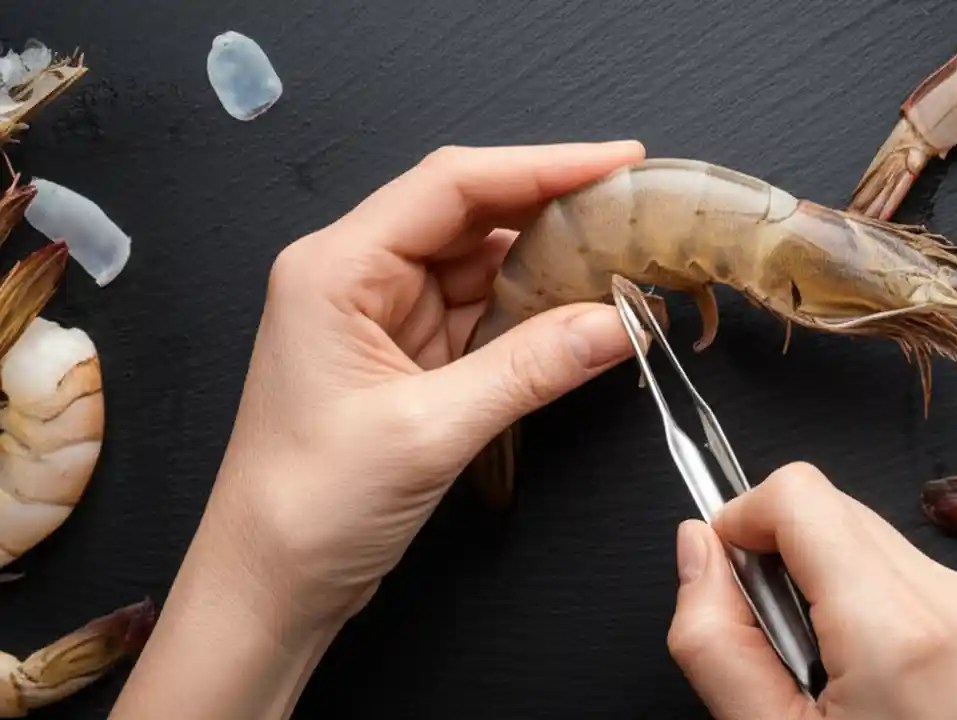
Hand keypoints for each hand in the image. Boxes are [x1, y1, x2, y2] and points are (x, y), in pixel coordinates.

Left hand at [111, 141, 644, 718]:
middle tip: (637, 214)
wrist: (269, 585)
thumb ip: (529, 367)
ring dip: (550, 269)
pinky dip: (531, 316)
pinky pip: (481, 316)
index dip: (543, 164)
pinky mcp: (406, 359)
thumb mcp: (429, 431)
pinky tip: (581, 315)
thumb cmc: (312, 506)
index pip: (453, 185)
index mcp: (338, 268)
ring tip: (625, 264)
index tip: (620, 160)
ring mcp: (383, 318)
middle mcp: (357, 277)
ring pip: (482, 267)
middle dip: (555, 213)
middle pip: (471, 216)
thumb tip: (619, 322)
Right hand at [667, 463, 956, 719]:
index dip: (741, 522)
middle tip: (774, 648)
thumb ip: (716, 641)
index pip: (798, 493)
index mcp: (899, 633)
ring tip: (825, 674)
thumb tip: (698, 552)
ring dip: (824, 582)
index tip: (725, 575)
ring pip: (867, 536)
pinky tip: (866, 677)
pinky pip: (907, 572)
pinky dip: (866, 602)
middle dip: (781, 559)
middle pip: (832, 508)